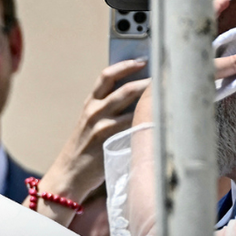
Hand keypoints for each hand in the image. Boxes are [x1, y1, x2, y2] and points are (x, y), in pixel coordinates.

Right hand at [38, 59, 149, 224]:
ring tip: (167, 94)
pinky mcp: (109, 140)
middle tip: (163, 75)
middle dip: (146, 80)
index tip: (142, 60)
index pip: (107, 76)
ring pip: (132, 104)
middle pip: (124, 86)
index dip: (126, 65)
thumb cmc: (85, 151)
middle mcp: (94, 111)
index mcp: (90, 104)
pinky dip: (148, 120)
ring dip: (151, 97)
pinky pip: (133, 126)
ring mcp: (101, 125)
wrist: (69, 175)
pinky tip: (162, 119)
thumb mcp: (91, 125)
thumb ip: (109, 110)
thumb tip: (139, 96)